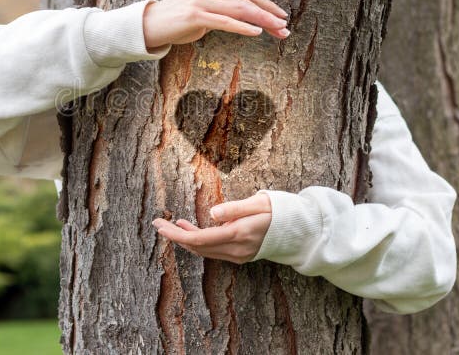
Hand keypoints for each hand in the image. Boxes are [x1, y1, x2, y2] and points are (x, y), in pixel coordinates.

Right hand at [143, 0, 289, 51]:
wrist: (147, 25)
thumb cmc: (175, 23)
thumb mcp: (202, 15)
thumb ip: (220, 14)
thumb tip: (240, 22)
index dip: (267, 6)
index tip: (283, 17)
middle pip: (248, 1)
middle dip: (270, 15)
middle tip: (286, 28)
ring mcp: (203, 2)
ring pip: (240, 9)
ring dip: (263, 20)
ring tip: (278, 30)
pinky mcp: (195, 16)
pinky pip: (225, 22)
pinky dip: (243, 27)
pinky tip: (256, 32)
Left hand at [151, 191, 271, 263]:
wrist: (300, 231)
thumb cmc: (279, 211)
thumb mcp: (258, 202)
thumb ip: (235, 208)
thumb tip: (212, 213)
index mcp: (238, 234)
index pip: (198, 239)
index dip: (176, 234)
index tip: (160, 225)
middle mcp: (236, 249)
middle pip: (197, 247)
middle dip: (176, 236)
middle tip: (158, 223)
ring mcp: (239, 255)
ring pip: (204, 250)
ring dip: (187, 238)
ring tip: (174, 224)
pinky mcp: (241, 255)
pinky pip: (214, 251)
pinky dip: (200, 241)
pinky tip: (194, 230)